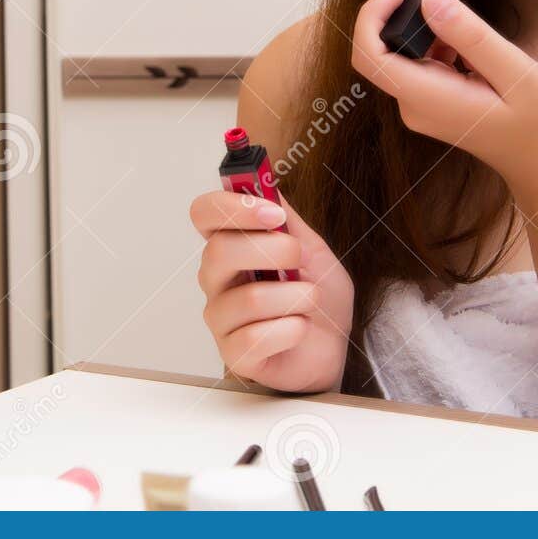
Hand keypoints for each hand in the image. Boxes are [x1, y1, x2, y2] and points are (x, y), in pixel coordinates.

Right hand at [189, 189, 353, 392]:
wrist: (333, 346)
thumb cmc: (318, 299)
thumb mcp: (312, 248)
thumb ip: (288, 219)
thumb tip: (265, 184)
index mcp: (230, 245)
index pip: (204, 213)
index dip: (233, 207)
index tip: (273, 214)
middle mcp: (217, 279)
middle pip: (219, 251)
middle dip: (273, 250)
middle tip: (299, 259)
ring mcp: (221, 318)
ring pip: (249, 298)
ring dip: (296, 296)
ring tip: (310, 301)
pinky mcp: (235, 354)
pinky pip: (257, 338)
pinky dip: (292, 330)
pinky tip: (299, 329)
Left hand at [351, 0, 537, 204]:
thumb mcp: (514, 72)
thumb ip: (470, 35)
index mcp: (427, 99)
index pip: (369, 55)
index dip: (373, 15)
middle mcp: (414, 105)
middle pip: (384, 49)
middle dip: (408, 16)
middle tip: (450, 1)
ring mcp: (421, 107)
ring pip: (404, 53)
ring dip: (430, 31)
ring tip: (475, 38)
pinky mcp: (432, 103)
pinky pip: (422, 63)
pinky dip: (441, 45)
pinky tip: (475, 53)